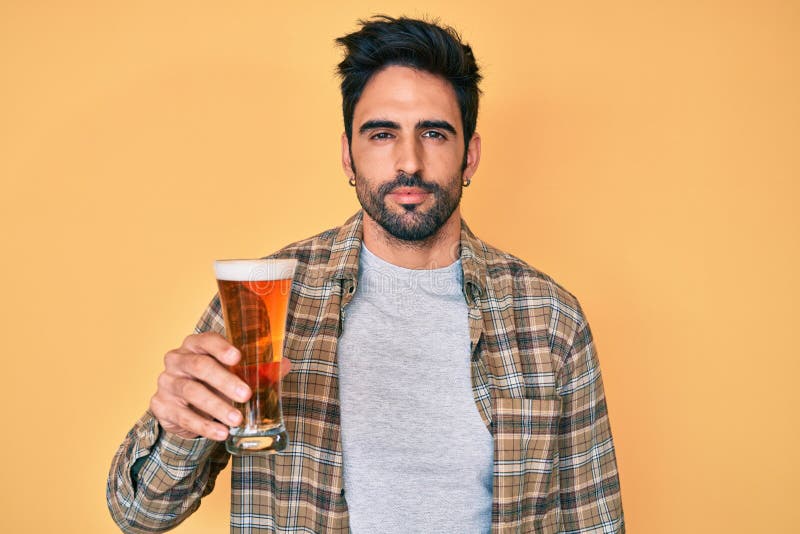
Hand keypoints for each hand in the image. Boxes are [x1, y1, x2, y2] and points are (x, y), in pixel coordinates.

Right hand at [149, 332, 290, 440]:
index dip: (221, 348)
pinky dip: (204, 426)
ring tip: (237, 419)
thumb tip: (285, 365)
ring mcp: (167, 382)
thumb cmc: (211, 382)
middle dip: (225, 381)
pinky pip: (183, 416)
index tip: (238, 357)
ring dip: (217, 407)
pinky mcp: (161, 406)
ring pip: (192, 392)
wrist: (180, 405)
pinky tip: (221, 433)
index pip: (206, 340)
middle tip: (246, 395)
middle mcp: (177, 360)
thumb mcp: (231, 373)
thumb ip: (257, 368)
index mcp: (195, 345)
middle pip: (199, 367)